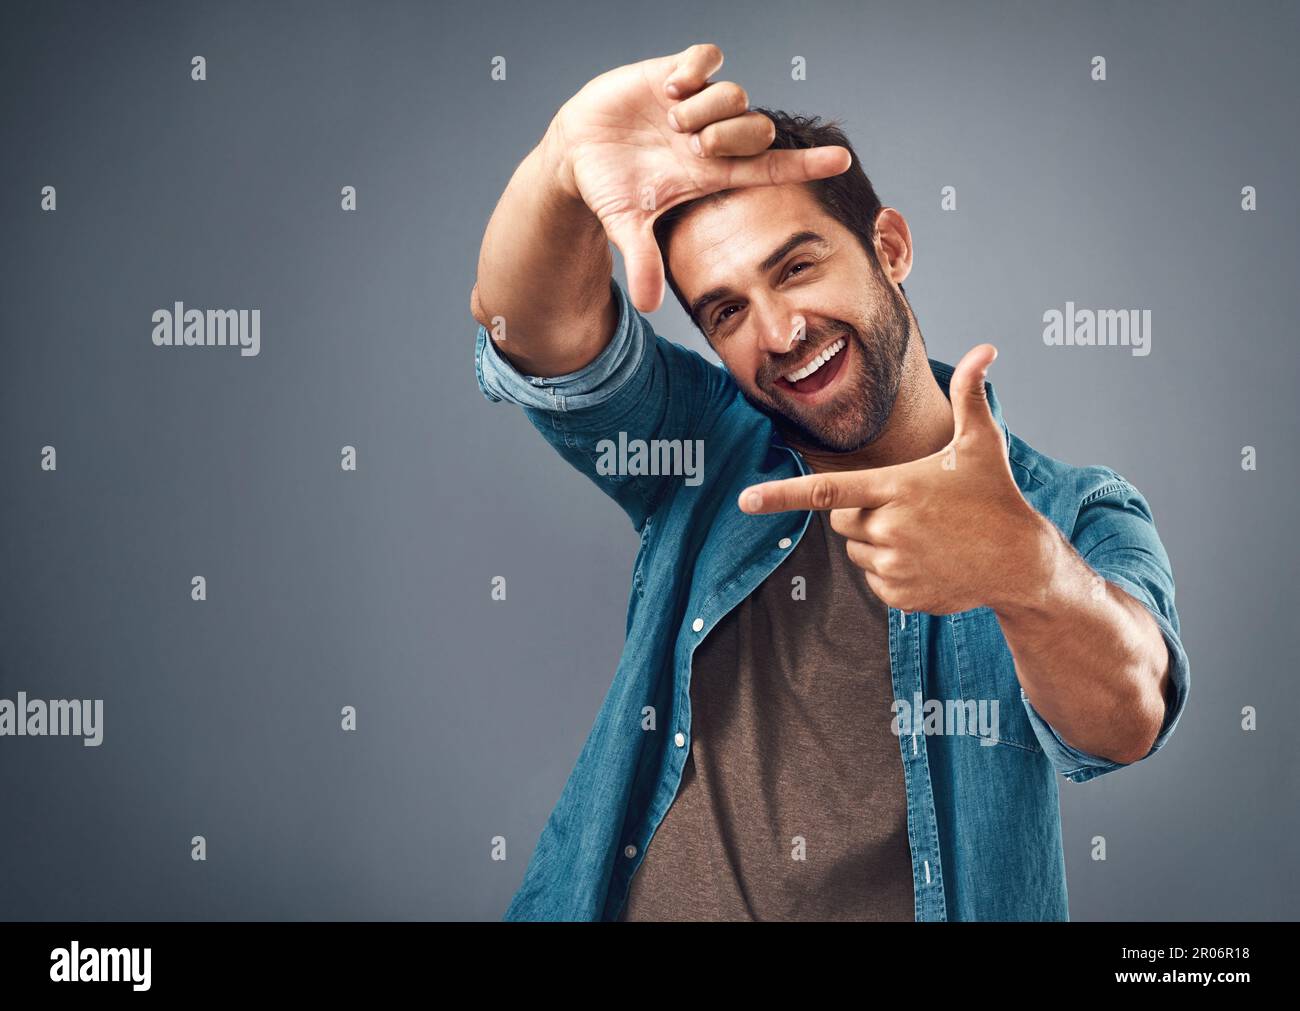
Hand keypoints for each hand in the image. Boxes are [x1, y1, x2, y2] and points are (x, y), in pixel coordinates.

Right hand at [547, 43, 851, 312]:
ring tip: (671, 121)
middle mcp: (714, 135)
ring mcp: (698, 102)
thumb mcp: (626, 225)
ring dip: (705, 108)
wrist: (579, 150)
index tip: (843, 161)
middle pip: (758, 127)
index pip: (772, 167)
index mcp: (712, 172)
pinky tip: (669, 89)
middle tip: (690, 146)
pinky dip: (695, 70)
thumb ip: (643, 262)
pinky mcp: (677, 72)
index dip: (807, 164)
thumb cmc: (609, 188)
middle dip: (729, 136)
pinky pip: (709, 57)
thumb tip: (647, 307)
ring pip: (736, 94)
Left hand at [737, 345, 1052, 614]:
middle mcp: (888, 527)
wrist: (1019, 562)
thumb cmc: (995, 496)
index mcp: (896, 488)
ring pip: (857, 552)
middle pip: (841, 519)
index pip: (824, 491)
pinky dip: (892, 573)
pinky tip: (927, 563)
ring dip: (878, 543)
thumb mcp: (982, 443)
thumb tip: (986, 349)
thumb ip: (971, 395)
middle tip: (907, 509)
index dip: (780, 495)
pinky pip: (874, 581)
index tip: (744, 501)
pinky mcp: (900, 595)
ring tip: (924, 537)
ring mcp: (894, 565)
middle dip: (861, 512)